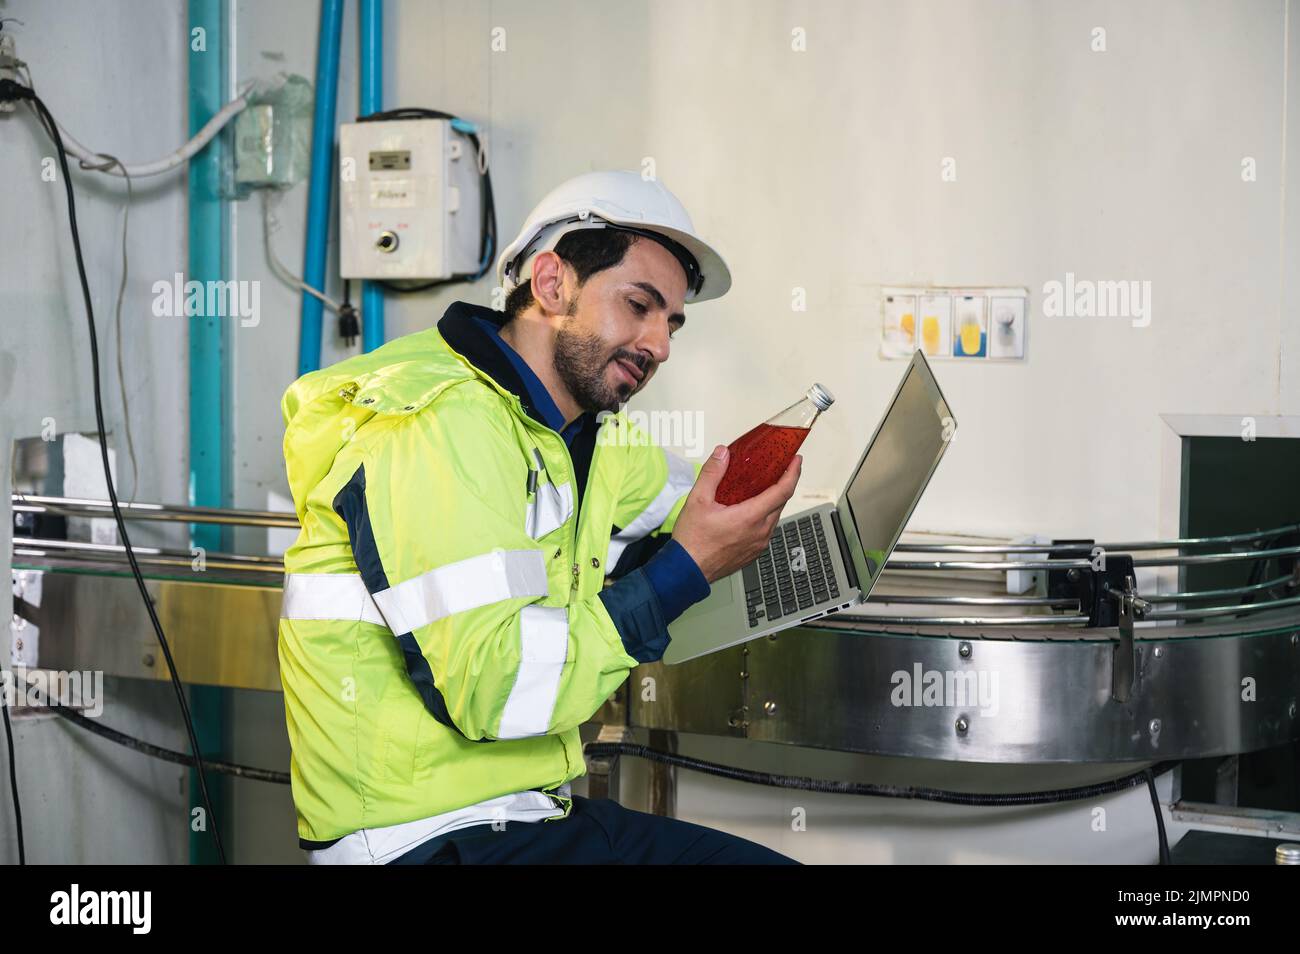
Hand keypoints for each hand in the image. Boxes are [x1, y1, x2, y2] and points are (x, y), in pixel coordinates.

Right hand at [672, 445, 801, 583]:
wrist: (687, 571)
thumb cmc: (692, 540)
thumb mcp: (697, 500)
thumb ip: (712, 474)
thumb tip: (722, 454)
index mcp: (750, 517)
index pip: (782, 492)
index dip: (793, 473)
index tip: (796, 461)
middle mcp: (760, 532)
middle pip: (780, 502)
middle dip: (783, 483)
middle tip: (778, 468)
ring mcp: (758, 544)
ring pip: (774, 516)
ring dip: (772, 500)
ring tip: (763, 487)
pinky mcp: (753, 552)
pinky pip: (766, 529)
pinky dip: (764, 516)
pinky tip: (751, 509)